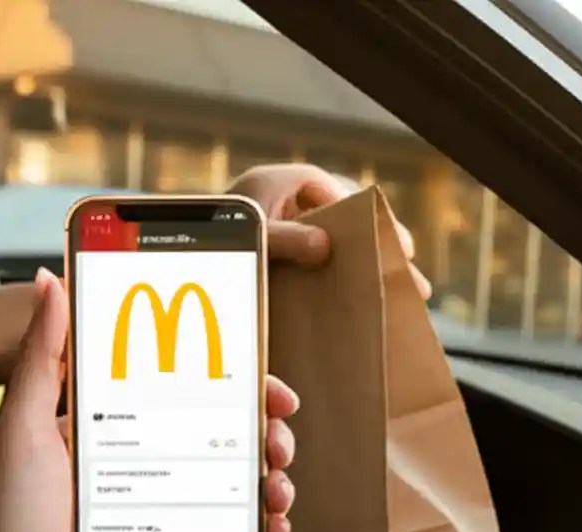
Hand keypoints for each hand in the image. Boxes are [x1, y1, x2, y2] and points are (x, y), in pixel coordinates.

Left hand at [0, 270, 299, 531]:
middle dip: (270, 428)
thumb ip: (40, 357)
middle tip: (278, 437)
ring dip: (277, 477)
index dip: (240, 378)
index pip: (195, 386)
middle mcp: (160, 459)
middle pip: (235, 431)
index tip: (267, 380)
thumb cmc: (14, 515)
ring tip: (276, 489)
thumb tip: (49, 280)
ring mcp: (178, 507)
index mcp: (129, 422)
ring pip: (247, 481)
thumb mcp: (24, 427)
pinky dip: (267, 531)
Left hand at [229, 163, 432, 298]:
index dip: (366, 213)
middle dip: (375, 243)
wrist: (172, 267)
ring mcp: (275, 225)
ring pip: (331, 239)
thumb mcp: (254, 240)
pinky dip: (337, 273)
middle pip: (339, 216)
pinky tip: (360, 298)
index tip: (392, 240)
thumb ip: (285, 241)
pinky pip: (313, 257)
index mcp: (276, 183)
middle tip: (409, 266)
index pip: (332, 189)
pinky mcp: (271, 249)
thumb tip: (322, 246)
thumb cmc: (211, 245)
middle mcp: (278, 199)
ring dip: (362, 262)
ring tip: (398, 288)